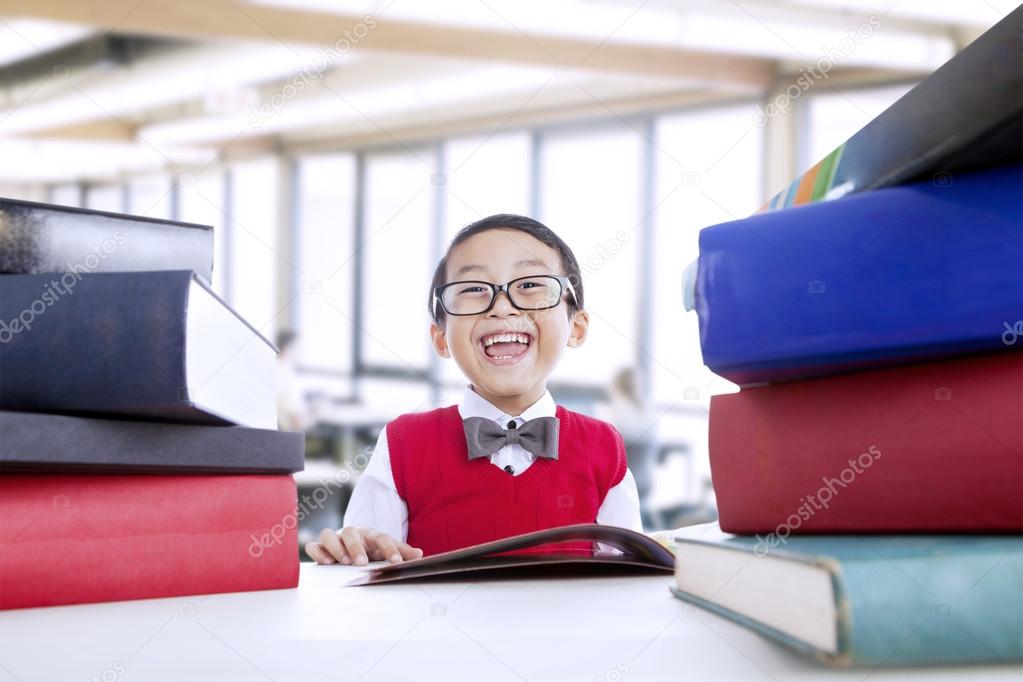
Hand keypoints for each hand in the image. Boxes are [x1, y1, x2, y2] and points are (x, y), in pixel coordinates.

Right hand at [305, 527, 423, 565]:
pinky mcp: (321, 547)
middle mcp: (352, 534)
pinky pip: (314, 545)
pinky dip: (317, 551)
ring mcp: (335, 539)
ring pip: (329, 534)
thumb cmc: (371, 548)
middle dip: (356, 547)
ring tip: (343, 562)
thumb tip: (420, 554)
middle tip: (361, 563)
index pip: (382, 537)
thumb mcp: (387, 550)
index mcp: (371, 535)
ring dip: (336, 546)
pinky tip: (324, 562)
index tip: (396, 562)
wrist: (351, 544)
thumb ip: (402, 552)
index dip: (390, 548)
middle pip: (352, 533)